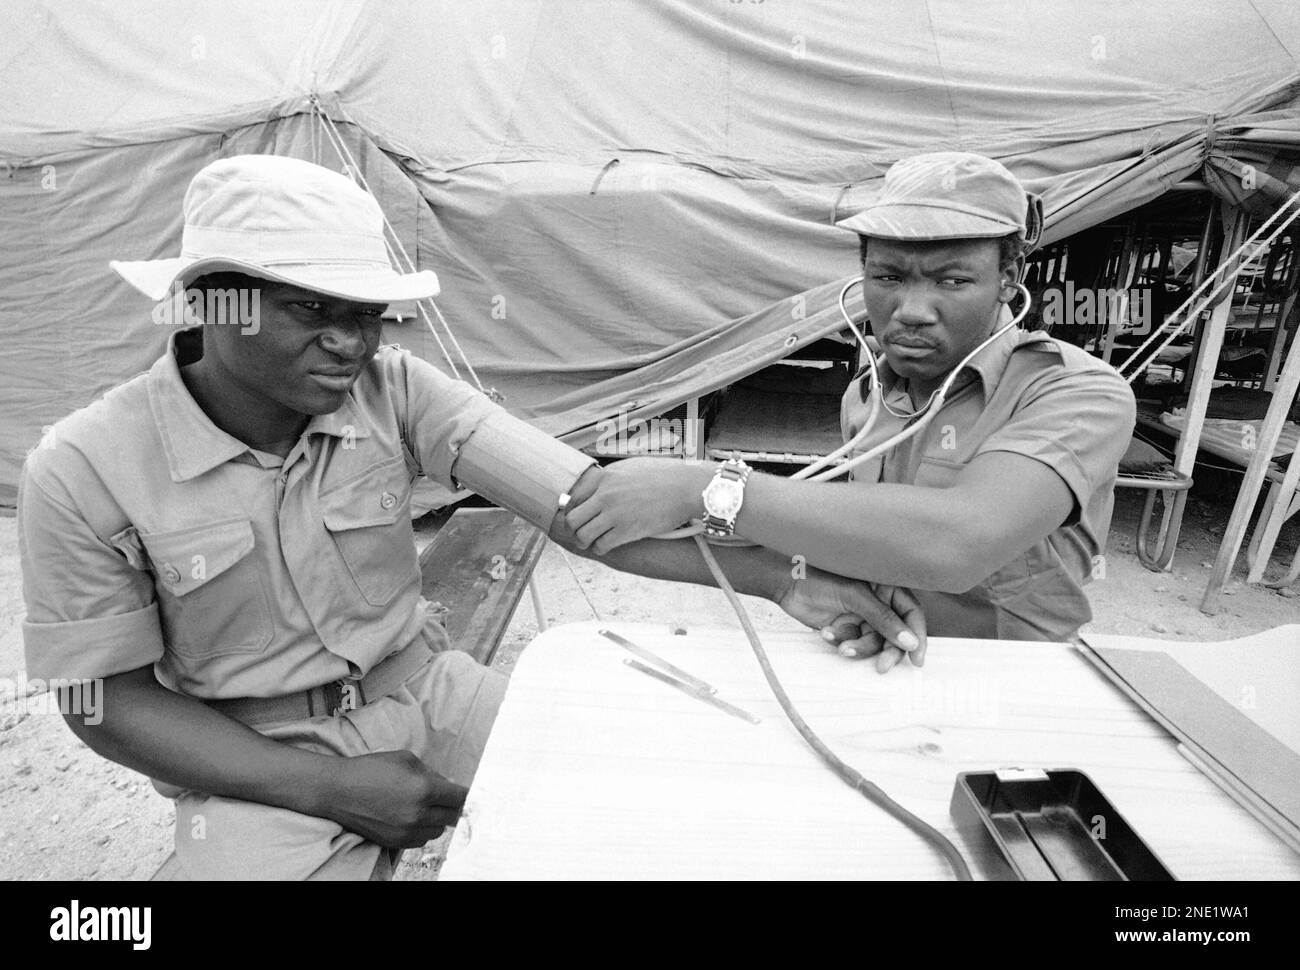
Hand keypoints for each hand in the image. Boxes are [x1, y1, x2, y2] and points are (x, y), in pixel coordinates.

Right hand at [325, 750, 467, 848]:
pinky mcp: (395, 842)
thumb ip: (431, 773)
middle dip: (452, 806)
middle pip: (452, 817)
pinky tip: (413, 817)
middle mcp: (418, 814)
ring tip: (425, 806)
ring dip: (437, 819)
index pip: (459, 798)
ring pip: (437, 831)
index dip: (466, 794)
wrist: (339, 790)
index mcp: (424, 789)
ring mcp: (406, 831)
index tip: (469, 793)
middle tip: (447, 799)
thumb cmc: (372, 768)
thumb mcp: (406, 759)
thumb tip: (446, 785)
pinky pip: (421, 840)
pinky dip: (422, 830)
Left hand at [565, 458, 711, 553]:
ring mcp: (615, 514)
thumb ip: (611, 477)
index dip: (574, 510)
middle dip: (574, 529)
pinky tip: (606, 546)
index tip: (581, 517)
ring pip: (582, 535)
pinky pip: (601, 545)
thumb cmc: (663, 477)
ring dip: (585, 542)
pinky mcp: (627, 531)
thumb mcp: (631, 468)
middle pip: (572, 518)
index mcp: (605, 478)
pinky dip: (600, 549)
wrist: (685, 488)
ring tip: (592, 542)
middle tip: (582, 533)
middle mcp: (605, 495)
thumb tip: (596, 488)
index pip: (574, 498)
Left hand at [776, 569, 925, 673]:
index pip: (911, 613)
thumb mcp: (855, 596)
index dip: (917, 635)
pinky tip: (826, 632)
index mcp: (886, 586)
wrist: (785, 583)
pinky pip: (853, 641)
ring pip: (872, 641)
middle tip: (882, 667)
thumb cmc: (820, 577)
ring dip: (858, 646)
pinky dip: (841, 640)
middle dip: (887, 650)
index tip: (916, 658)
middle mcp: (877, 601)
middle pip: (894, 633)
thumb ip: (884, 619)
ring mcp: (861, 615)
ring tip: (842, 645)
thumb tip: (910, 642)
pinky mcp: (845, 626)